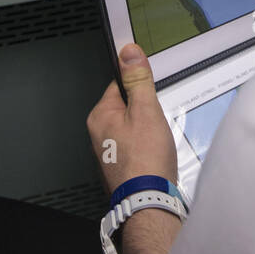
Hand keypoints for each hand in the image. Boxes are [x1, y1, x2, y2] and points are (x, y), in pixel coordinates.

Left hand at [87, 44, 177, 196]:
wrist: (147, 201)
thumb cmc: (145, 161)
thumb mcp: (146, 110)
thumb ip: (137, 79)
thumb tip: (129, 52)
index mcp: (99, 116)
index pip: (119, 85)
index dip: (139, 87)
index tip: (151, 94)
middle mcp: (98, 134)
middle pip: (127, 107)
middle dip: (146, 112)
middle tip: (156, 123)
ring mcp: (107, 152)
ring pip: (132, 128)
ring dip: (147, 131)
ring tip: (156, 142)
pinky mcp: (118, 166)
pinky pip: (133, 147)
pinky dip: (146, 148)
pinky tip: (154, 155)